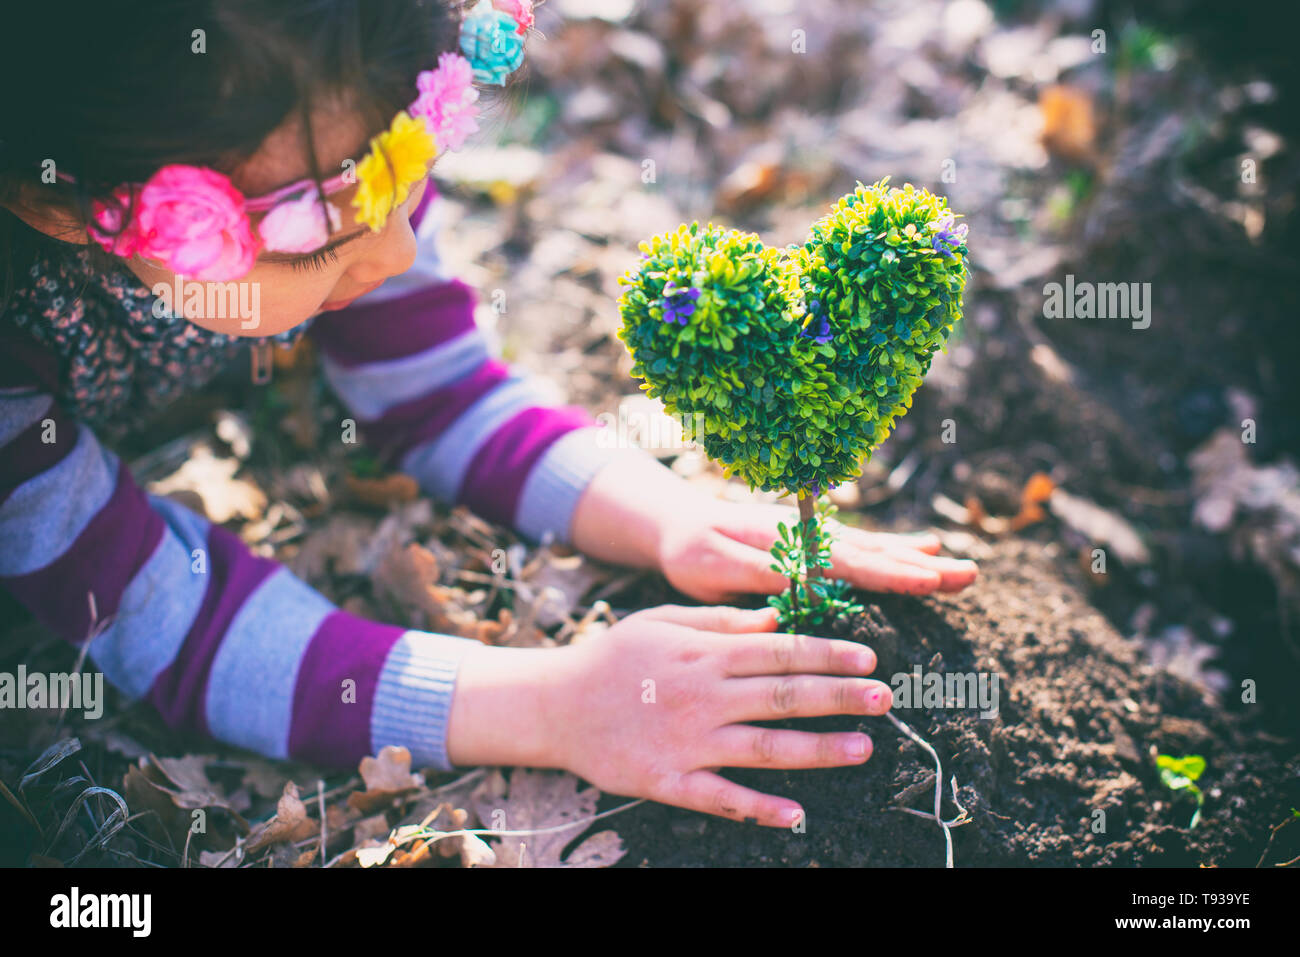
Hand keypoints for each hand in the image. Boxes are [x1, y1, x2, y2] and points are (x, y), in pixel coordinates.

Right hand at [545, 604, 891, 826]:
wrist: (556, 704)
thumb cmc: (614, 657)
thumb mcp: (665, 622)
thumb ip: (721, 622)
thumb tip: (777, 618)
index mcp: (703, 654)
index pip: (778, 652)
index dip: (827, 655)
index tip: (867, 659)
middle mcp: (702, 696)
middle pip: (782, 696)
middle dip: (838, 697)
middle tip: (884, 699)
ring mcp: (687, 741)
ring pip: (763, 746)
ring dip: (817, 748)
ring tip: (863, 748)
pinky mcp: (668, 780)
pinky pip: (720, 798)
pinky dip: (759, 808)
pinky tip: (796, 814)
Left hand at [656, 499, 978, 602]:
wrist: (677, 525)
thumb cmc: (690, 552)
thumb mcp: (713, 566)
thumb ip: (756, 573)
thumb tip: (800, 585)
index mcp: (787, 543)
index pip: (846, 563)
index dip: (887, 574)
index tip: (927, 581)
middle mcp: (811, 537)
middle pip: (874, 555)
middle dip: (921, 568)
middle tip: (969, 576)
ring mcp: (817, 539)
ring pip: (876, 551)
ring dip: (919, 562)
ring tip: (964, 570)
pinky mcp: (817, 545)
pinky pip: (864, 550)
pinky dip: (897, 551)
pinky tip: (926, 551)